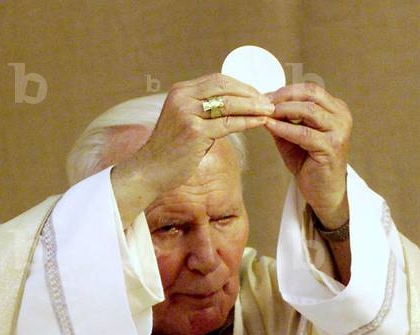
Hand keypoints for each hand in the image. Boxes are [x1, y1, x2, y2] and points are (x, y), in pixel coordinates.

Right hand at [120, 73, 272, 190]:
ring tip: (269, 111)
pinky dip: (247, 122)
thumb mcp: (183, 120)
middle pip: (225, 87)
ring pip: (229, 104)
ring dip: (253, 106)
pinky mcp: (194, 131)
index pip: (217, 79)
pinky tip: (259, 123)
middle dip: (250, 93)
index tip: (257, 94)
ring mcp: (188, 113)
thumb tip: (232, 106)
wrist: (150, 170)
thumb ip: (203, 110)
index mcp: (180, 91)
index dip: (240, 85)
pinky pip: (228, 124)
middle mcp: (183, 97)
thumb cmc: (170, 149)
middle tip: (268, 101)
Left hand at [263, 82, 351, 228]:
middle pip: (310, 94)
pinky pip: (304, 133)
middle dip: (283, 96)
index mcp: (335, 110)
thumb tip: (262, 105)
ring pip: (308, 110)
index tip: (264, 96)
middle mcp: (341, 117)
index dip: (285, 90)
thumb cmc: (310, 164)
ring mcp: (339, 131)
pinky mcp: (332, 147)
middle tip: (261, 102)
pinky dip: (284, 128)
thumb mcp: (293, 137)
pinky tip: (270, 127)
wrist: (323, 192)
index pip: (310, 89)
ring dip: (283, 110)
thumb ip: (282, 120)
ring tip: (264, 114)